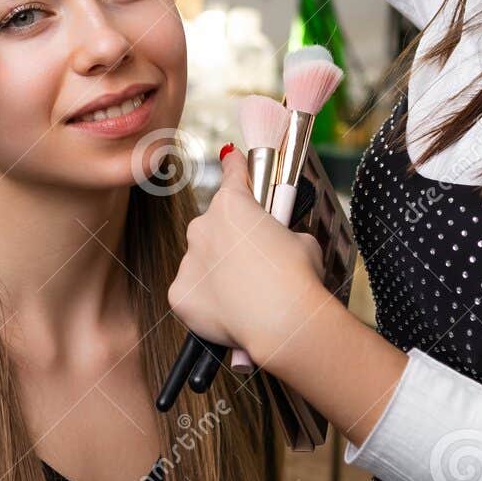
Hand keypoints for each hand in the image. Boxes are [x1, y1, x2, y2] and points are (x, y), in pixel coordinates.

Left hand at [168, 148, 325, 364]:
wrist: (283, 322)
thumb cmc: (297, 277)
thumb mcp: (302, 240)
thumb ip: (281, 232)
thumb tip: (278, 242)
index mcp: (232, 205)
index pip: (231, 174)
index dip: (235, 167)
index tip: (230, 158)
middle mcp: (202, 226)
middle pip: (215, 225)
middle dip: (233, 238)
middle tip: (258, 261)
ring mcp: (188, 261)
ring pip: (202, 259)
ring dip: (219, 269)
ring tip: (248, 292)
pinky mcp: (179, 294)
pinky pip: (192, 290)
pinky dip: (208, 299)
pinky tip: (231, 310)